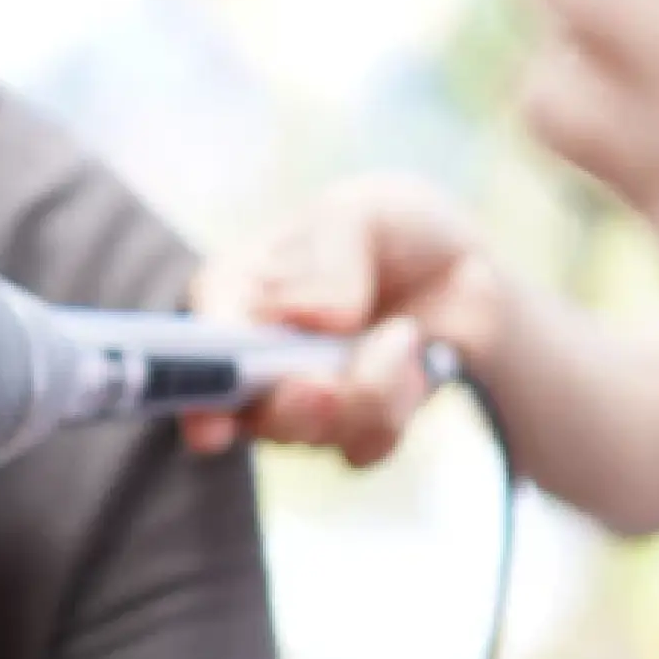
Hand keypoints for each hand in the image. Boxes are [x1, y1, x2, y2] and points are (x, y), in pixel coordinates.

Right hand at [185, 177, 504, 463]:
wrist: (463, 270)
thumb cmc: (391, 232)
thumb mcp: (362, 211)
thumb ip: (331, 251)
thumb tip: (315, 317)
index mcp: (231, 295)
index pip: (195, 350)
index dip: (196, 392)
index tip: (213, 425)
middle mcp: (251, 360)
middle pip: (248, 411)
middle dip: (293, 404)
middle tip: (325, 384)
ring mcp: (298, 402)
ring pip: (311, 433)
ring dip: (367, 390)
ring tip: (403, 334)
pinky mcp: (348, 431)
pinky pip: (363, 446)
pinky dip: (399, 404)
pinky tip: (413, 357)